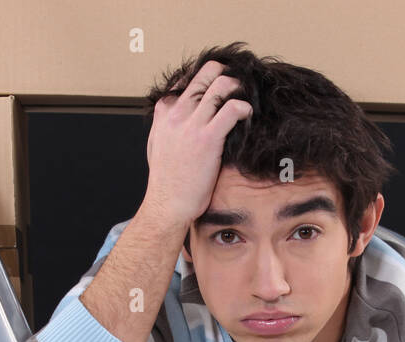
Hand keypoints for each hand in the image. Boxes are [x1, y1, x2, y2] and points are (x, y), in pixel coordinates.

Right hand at [142, 59, 253, 227]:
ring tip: (246, 99)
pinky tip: (248, 115)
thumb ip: (165, 124)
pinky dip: (244, 108)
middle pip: (206, 73)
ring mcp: (191, 124)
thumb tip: (175, 115)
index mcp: (164, 111)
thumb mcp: (157, 144)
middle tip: (239, 86)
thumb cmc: (166, 180)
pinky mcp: (208, 138)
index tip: (221, 83)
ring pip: (220, 85)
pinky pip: (232, 109)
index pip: (188, 77)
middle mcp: (176, 112)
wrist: (167, 204)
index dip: (208, 76)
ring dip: (238, 88)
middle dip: (227, 74)